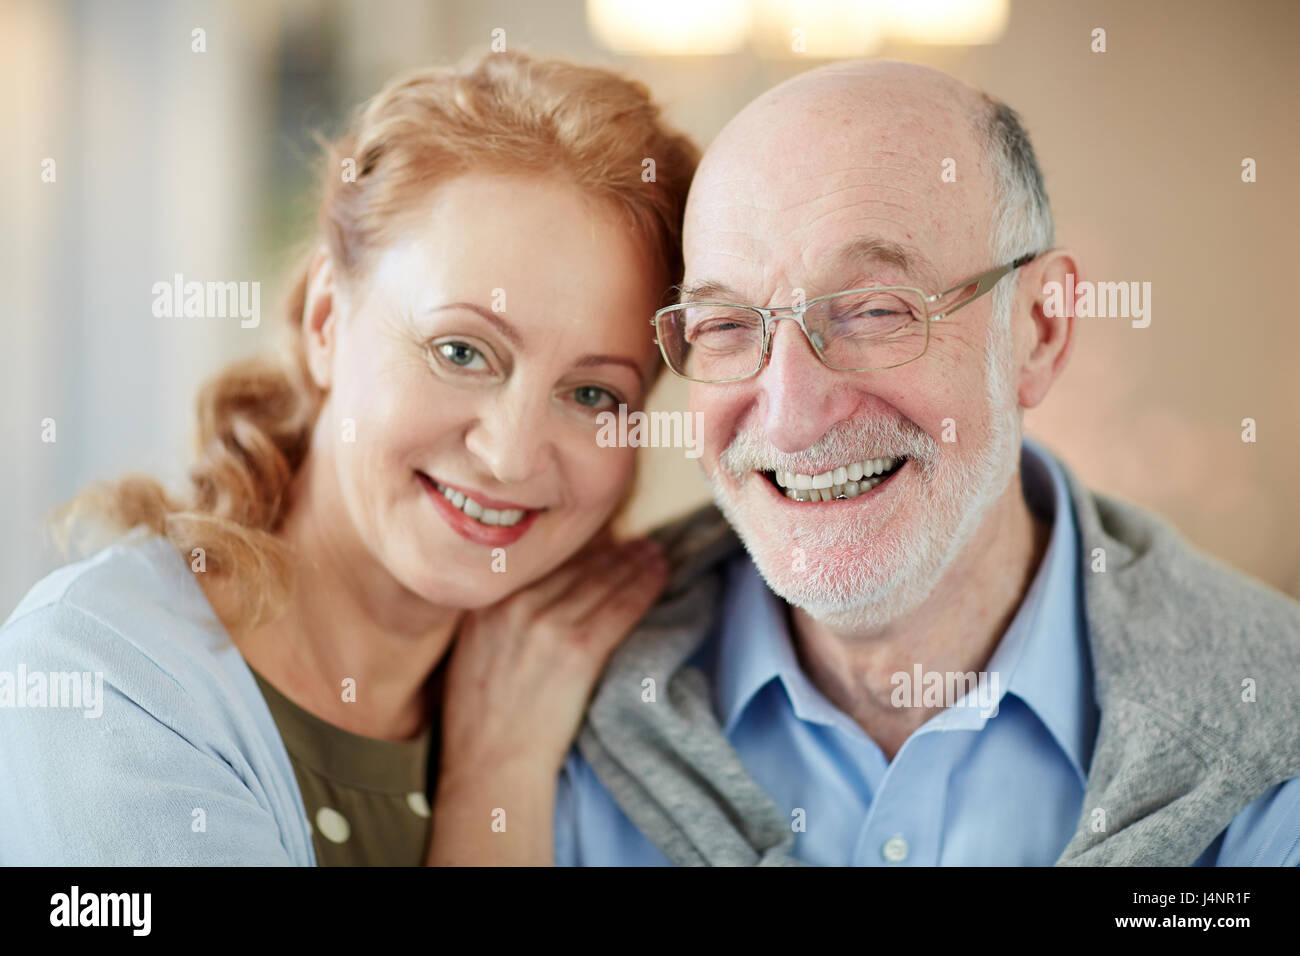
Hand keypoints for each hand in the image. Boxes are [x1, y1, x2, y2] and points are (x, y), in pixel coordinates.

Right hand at [427, 537, 666, 864]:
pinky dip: (644, 587)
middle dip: (613, 549)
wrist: (489, 765)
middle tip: (640, 541)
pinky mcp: (576, 649)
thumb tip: (535, 593)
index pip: (543, 560)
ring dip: (635, 562)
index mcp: (485, 603)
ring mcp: (546, 625)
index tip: (602, 536)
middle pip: (576, 564)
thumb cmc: (480, 719)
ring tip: (655, 553)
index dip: (579, 546)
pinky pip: (620, 608)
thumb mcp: (473, 650)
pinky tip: (661, 575)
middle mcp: (514, 604)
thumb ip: (499, 616)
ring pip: (603, 580)